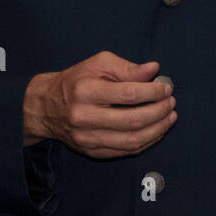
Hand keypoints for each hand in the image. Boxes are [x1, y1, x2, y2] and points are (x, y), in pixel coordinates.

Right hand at [22, 50, 176, 157]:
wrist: (45, 107)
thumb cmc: (76, 81)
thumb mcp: (98, 64)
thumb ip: (127, 67)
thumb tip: (154, 70)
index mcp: (85, 91)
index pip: (128, 94)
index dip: (153, 92)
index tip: (166, 88)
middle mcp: (84, 117)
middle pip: (132, 121)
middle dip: (158, 112)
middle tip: (171, 103)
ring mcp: (86, 138)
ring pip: (130, 141)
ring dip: (157, 130)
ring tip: (169, 118)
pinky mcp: (91, 151)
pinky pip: (124, 151)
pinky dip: (146, 142)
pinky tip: (156, 131)